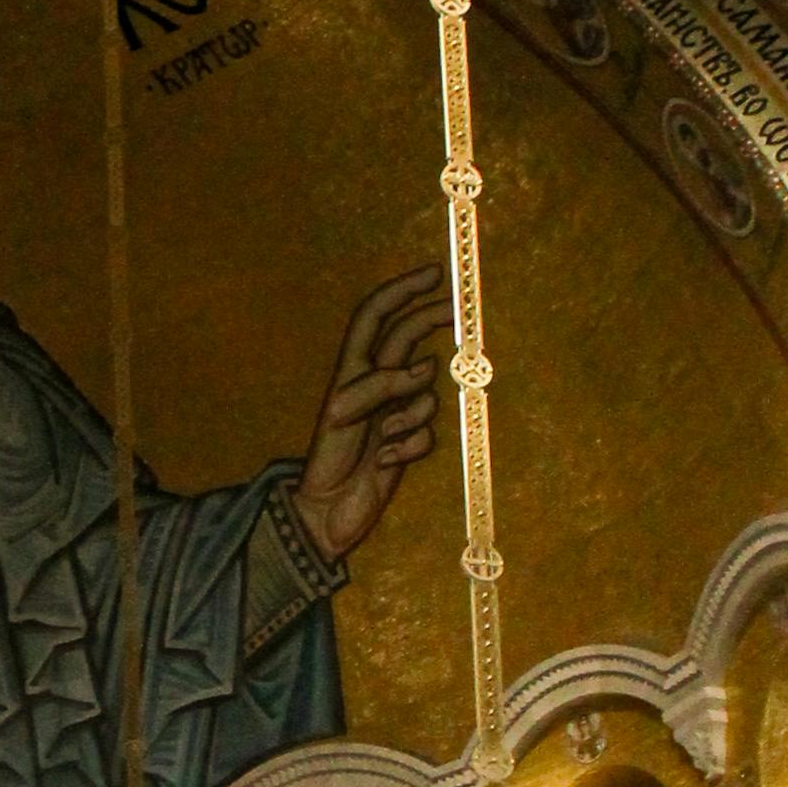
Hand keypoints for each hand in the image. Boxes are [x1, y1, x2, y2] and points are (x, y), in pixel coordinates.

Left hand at [292, 260, 448, 566]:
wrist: (325, 512)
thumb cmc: (327, 460)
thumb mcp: (343, 414)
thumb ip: (381, 385)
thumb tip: (428, 367)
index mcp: (351, 369)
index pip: (376, 317)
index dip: (401, 291)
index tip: (434, 274)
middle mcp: (375, 383)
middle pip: (408, 339)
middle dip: (431, 324)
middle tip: (462, 317)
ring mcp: (393, 411)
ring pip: (426, 392)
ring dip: (411, 415)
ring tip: (384, 439)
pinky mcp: (407, 442)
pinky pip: (427, 432)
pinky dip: (411, 447)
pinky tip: (386, 461)